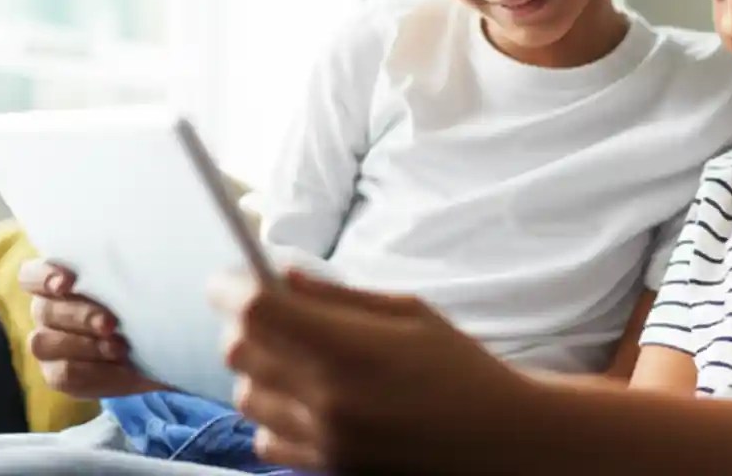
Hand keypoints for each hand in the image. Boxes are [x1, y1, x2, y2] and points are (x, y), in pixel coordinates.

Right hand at [19, 259, 163, 397]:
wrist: (160, 350)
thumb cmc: (143, 306)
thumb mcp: (138, 288)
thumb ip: (124, 276)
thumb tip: (137, 259)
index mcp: (57, 283)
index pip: (31, 276)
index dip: (43, 276)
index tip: (67, 281)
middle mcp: (46, 312)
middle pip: (44, 310)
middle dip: (79, 316)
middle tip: (110, 323)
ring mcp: (47, 344)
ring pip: (46, 343)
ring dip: (84, 346)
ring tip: (119, 348)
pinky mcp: (56, 374)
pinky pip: (62, 374)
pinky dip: (93, 371)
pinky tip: (119, 368)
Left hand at [208, 271, 533, 472]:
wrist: (499, 441)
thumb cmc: (460, 367)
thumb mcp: (410, 312)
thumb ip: (341, 296)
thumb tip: (284, 275)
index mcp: (352, 349)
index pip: (257, 311)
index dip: (231, 287)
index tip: (231, 275)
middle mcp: (329, 399)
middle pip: (239, 352)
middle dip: (243, 323)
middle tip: (267, 310)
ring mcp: (325, 440)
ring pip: (245, 397)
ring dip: (256, 369)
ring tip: (291, 356)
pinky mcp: (328, 469)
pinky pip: (265, 440)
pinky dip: (271, 416)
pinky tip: (303, 400)